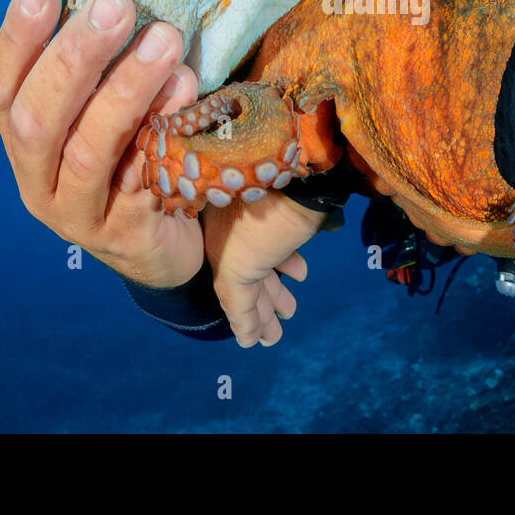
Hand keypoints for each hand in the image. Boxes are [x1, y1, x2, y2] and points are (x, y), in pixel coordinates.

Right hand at [0, 0, 202, 288]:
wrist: (159, 250)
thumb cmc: (128, 159)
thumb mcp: (103, 115)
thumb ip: (98, 71)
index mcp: (24, 142)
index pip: (2, 88)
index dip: (16, 39)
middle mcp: (38, 181)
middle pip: (39, 120)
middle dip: (75, 57)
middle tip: (115, 4)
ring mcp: (79, 215)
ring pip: (90, 151)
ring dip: (126, 90)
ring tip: (164, 40)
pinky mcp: (127, 235)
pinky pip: (144, 180)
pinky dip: (164, 130)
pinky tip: (187, 91)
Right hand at [202, 190, 325, 346]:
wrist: (299, 174)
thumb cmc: (259, 223)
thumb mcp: (236, 271)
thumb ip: (238, 306)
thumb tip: (247, 340)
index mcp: (213, 239)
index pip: (227, 288)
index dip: (242, 315)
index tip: (255, 339)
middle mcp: (232, 226)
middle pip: (247, 277)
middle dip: (261, 308)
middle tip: (275, 335)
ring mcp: (260, 216)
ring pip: (267, 260)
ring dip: (277, 289)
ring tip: (290, 312)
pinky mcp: (288, 208)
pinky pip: (284, 242)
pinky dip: (289, 263)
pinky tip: (301, 274)